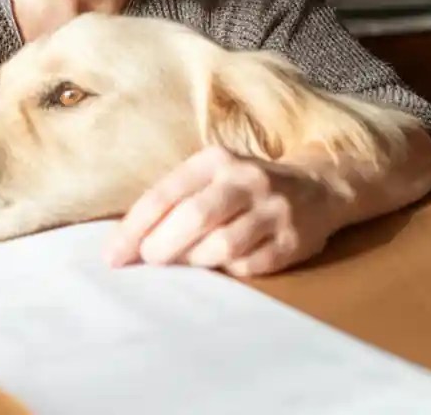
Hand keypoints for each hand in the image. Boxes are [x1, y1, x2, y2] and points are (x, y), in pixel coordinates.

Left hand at [104, 145, 342, 276]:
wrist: (317, 188)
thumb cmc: (242, 188)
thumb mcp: (208, 177)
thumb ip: (173, 201)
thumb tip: (127, 243)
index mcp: (215, 160)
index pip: (166, 194)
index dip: (135, 227)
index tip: (113, 255)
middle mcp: (246, 180)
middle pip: (195, 217)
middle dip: (162, 246)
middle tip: (149, 261)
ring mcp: (273, 210)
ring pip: (223, 245)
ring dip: (196, 261)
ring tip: (188, 262)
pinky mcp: (293, 241)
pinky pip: (250, 265)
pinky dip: (230, 270)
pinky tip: (225, 265)